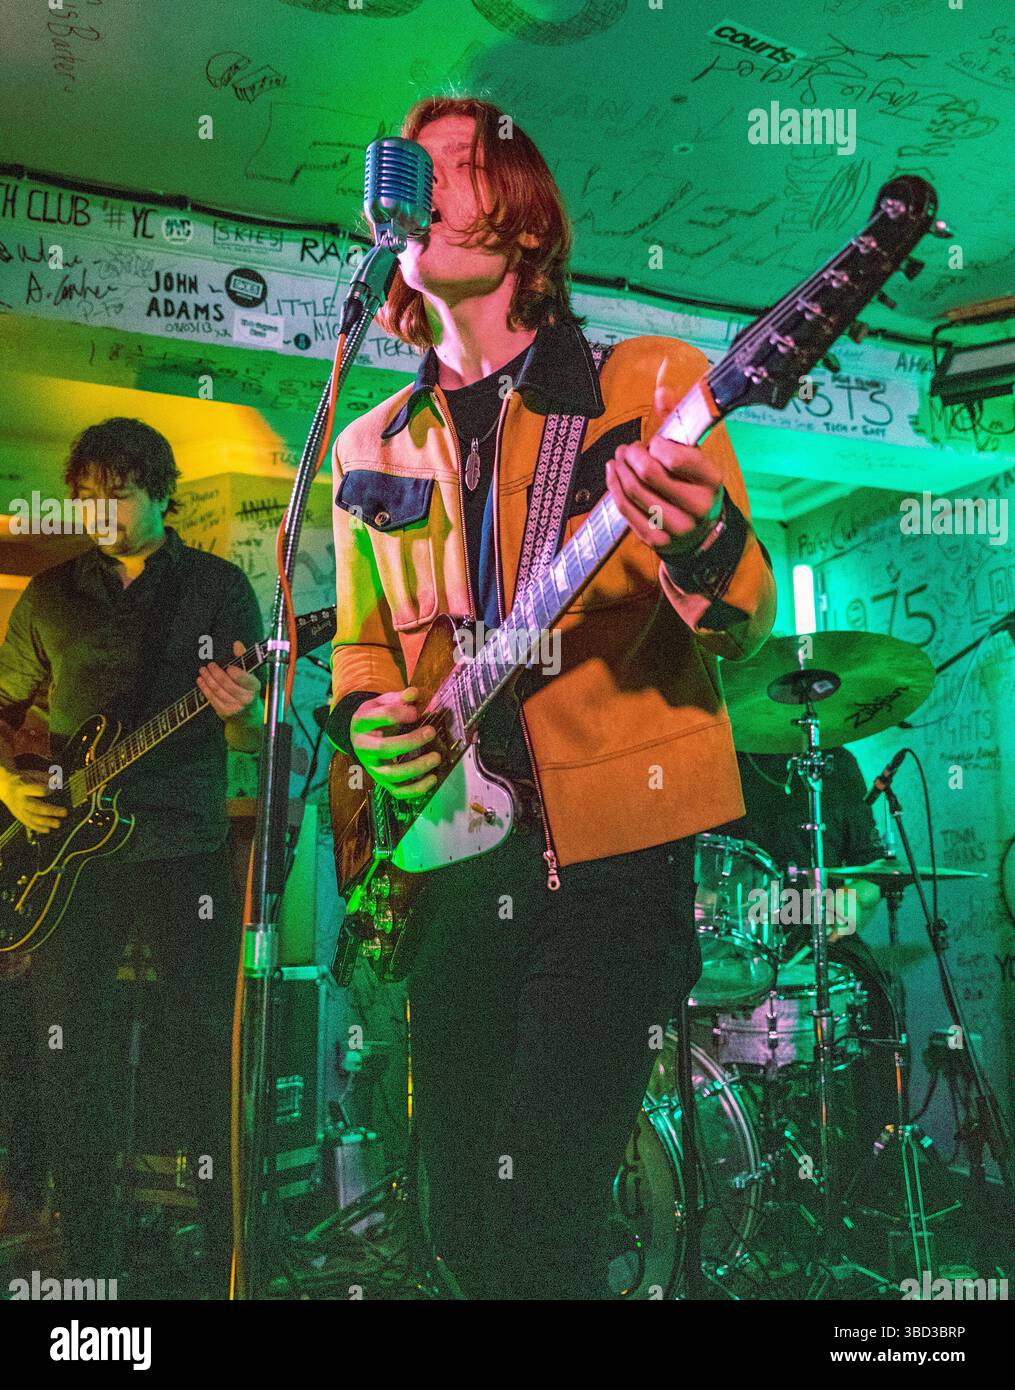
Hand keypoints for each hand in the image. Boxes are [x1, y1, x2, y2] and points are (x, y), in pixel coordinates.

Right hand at [0, 767, 66, 833]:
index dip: (48, 790)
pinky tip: (48, 830)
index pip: (38, 790)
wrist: (3, 785)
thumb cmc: (22, 779)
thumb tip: (57, 781)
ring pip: (32, 818)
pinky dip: (38, 827)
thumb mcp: (31, 774)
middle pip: (36, 807)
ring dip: (46, 822)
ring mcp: (18, 809)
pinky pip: (28, 823)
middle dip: (51, 811)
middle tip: (65, 812)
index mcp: (23, 787)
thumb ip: (44, 777)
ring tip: (58, 824)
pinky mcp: (18, 815)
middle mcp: (20, 799)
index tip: (55, 789)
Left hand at [197, 640, 260, 718]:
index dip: (237, 674)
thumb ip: (243, 659)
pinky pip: (212, 698)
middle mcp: (246, 699)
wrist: (248, 718)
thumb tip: (237, 644)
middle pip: (228, 684)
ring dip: (208, 679)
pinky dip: (205, 689)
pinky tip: (201, 681)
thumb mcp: (249, 676)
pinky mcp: (225, 712)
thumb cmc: (247, 692)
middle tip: (209, 665)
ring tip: (202, 671)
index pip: (246, 679)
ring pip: (218, 691)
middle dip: (217, 673)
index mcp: (255, 687)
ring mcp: (235, 707)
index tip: (228, 667)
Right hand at [350, 687, 440, 800]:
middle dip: (410, 741)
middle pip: (385, 748)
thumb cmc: (375, 717)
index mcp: (362, 723)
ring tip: (436, 757)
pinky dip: (416, 789)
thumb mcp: (382, 702)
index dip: (400, 713)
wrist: (360, 735)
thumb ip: (399, 698)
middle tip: (431, 732)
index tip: (416, 712)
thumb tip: (414, 694)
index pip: (381, 717)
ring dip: (416, 767)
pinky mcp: (381, 781)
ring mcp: (372, 766)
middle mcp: (363, 747)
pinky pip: (397, 790)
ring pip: (392, 773)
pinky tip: (432, 779)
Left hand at [606, 383, 722, 555]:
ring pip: (633, 491)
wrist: (700, 532)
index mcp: (712, 480)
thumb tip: (662, 391)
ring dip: (620, 469)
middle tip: (628, 448)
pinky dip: (613, 486)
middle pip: (649, 473)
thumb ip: (678, 421)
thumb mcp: (694, 454)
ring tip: (619, 458)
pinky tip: (613, 473)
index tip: (654, 443)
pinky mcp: (656, 540)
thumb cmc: (693, 484)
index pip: (676, 458)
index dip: (657, 445)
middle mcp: (697, 506)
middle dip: (632, 455)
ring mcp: (676, 527)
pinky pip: (624, 509)